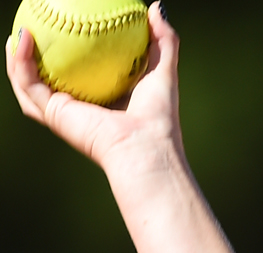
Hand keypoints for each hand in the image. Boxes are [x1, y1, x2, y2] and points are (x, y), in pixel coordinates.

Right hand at [8, 3, 181, 175]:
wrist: (145, 146)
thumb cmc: (159, 116)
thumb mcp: (164, 70)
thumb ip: (163, 40)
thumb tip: (154, 7)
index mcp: (104, 99)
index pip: (81, 72)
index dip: (70, 51)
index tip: (67, 26)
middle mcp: (80, 107)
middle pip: (49, 78)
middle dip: (36, 56)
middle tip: (34, 27)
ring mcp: (63, 112)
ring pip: (28, 81)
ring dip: (18, 57)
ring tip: (18, 31)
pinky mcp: (52, 114)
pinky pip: (28, 82)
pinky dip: (20, 61)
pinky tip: (22, 37)